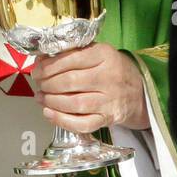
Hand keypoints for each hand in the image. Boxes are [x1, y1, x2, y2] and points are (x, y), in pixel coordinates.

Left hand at [32, 43, 149, 132]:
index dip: (49, 66)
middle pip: (70, 81)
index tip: (38, 69)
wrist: (138, 91)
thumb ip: (73, 52)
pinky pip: (82, 124)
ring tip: (41, 97)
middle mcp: (108, 77)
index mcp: (104, 55)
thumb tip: (42, 59)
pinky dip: (62, 121)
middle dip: (47, 84)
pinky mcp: (107, 118)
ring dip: (51, 101)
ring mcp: (109, 100)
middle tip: (39, 83)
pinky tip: (49, 113)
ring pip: (74, 103)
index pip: (71, 59)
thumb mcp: (98, 52)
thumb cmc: (112, 69)